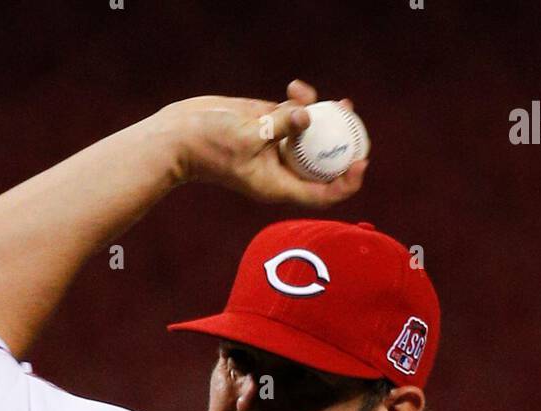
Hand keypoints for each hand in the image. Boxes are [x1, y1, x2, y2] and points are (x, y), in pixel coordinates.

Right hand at [162, 78, 367, 206]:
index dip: (346, 182)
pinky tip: (295, 87)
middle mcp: (281, 170)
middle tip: (353, 117)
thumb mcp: (246, 134)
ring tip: (328, 97)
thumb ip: (279, 124)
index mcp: (279, 185)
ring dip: (322, 116)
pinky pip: (293, 117)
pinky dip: (299, 103)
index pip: (323, 193)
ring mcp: (274, 149)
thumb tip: (308, 112)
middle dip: (342, 143)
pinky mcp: (267, 128)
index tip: (360, 162)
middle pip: (322, 164)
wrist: (180, 136)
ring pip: (310, 137)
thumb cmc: (208, 144)